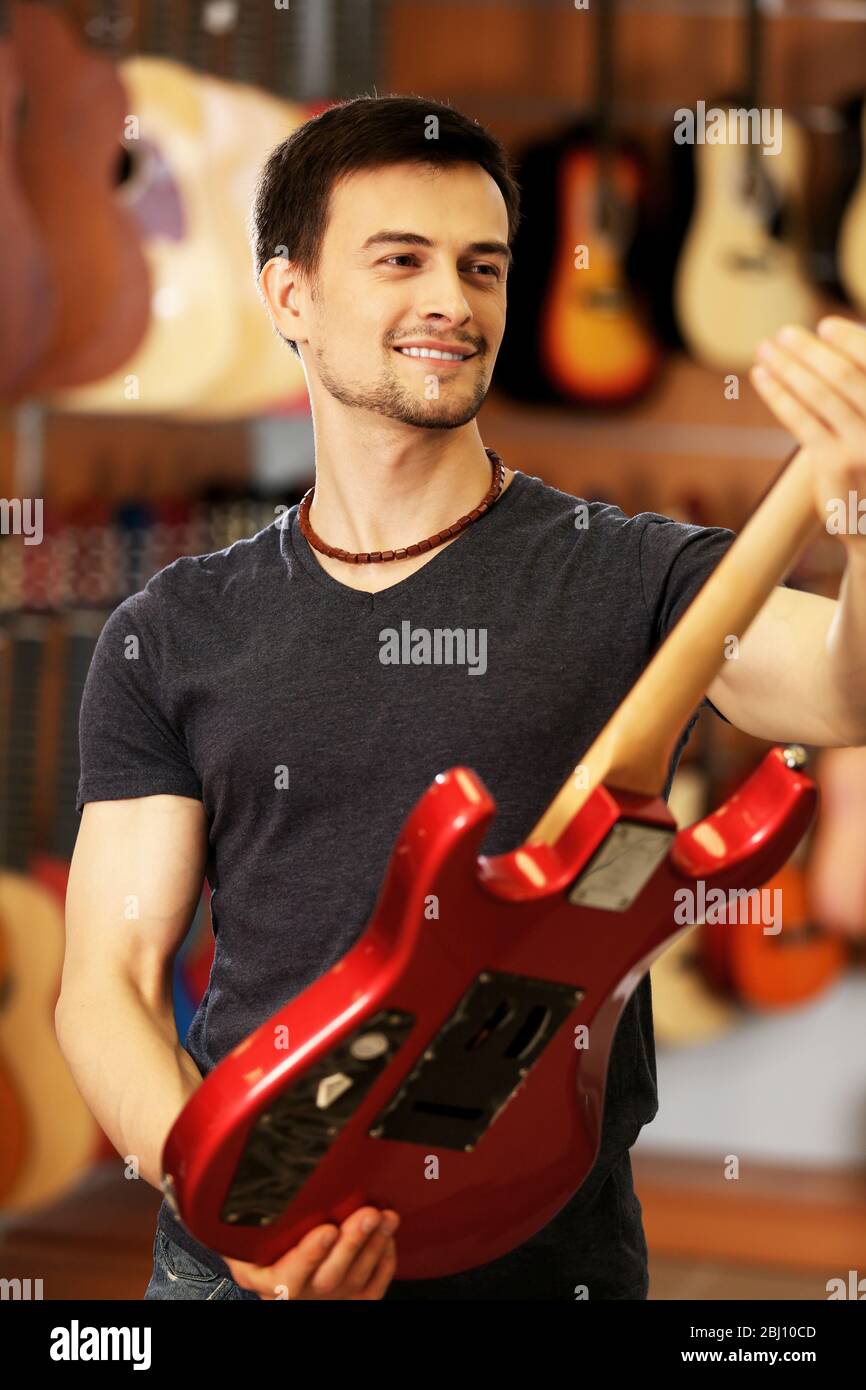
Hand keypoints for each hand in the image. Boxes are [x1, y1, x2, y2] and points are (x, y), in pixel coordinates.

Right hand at [222, 1205, 399, 1299]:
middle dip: (351, 1243)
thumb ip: (242, 1219)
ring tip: (386, 1216)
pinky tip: (387, 1234)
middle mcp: (299, 1295)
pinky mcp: (354, 1300)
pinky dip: (385, 1259)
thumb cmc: (261, 1248)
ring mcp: (329, 1300)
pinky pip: (375, 1285)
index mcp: (267, 1279)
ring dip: (374, 1245)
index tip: (326, 1230)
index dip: (309, 1254)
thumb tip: (236, 1181)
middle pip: (329, 1277)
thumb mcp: (241, 1237)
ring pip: (356, 1278)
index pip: (287, 1276)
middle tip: (367, 1214)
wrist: (281, 1276)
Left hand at [750, 317, 865, 556]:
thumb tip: (840, 343)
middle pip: (844, 375)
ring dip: (787, 368)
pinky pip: (801, 421)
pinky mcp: (835, 465)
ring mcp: (864, 446)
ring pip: (819, 395)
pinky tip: (761, 378)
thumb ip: (862, 390)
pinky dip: (778, 395)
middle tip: (783, 334)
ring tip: (765, 351)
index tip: (824, 326)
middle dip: (810, 351)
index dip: (850, 340)